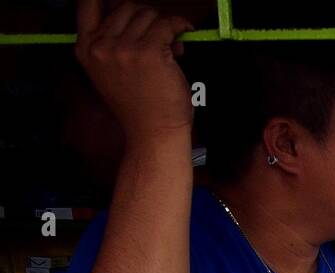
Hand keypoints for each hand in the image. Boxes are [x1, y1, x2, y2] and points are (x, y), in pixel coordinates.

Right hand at [75, 0, 193, 142]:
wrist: (154, 133)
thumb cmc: (140, 106)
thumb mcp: (112, 71)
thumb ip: (116, 42)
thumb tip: (141, 14)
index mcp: (85, 49)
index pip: (88, 4)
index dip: (110, 0)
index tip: (130, 7)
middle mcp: (100, 46)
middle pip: (126, 7)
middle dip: (147, 17)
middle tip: (161, 34)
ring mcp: (123, 48)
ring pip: (148, 14)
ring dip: (164, 24)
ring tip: (172, 44)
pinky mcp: (148, 52)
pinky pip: (167, 24)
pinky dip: (179, 24)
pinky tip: (185, 31)